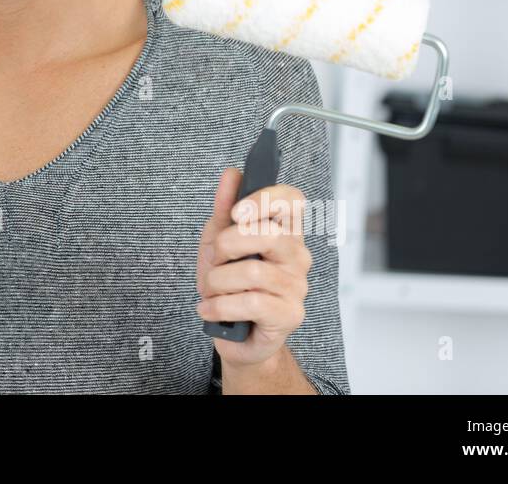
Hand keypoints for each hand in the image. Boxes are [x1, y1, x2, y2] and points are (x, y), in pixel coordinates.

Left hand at [196, 165, 311, 367]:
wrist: (231, 332)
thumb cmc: (228, 283)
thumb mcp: (217, 241)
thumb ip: (224, 208)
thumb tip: (232, 174)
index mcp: (284, 231)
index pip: (292, 200)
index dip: (265, 199)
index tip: (236, 212)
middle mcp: (297, 255)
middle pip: (267, 234)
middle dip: (226, 246)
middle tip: (215, 261)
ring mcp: (297, 286)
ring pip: (252, 271)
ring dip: (217, 281)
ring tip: (211, 290)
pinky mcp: (290, 315)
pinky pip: (251, 302)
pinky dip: (220, 306)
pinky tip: (210, 309)